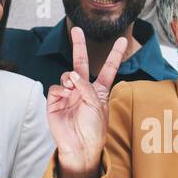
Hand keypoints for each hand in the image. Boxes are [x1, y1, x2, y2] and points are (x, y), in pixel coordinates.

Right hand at [45, 26, 127, 177]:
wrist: (79, 147)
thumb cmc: (93, 129)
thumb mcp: (97, 105)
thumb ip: (86, 87)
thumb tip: (72, 74)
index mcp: (99, 91)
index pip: (108, 69)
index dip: (114, 55)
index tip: (122, 40)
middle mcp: (83, 90)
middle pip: (81, 63)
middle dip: (78, 46)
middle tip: (76, 30)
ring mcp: (68, 94)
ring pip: (67, 75)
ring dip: (70, 79)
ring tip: (72, 90)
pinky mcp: (55, 101)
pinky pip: (56, 87)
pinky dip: (60, 90)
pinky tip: (64, 97)